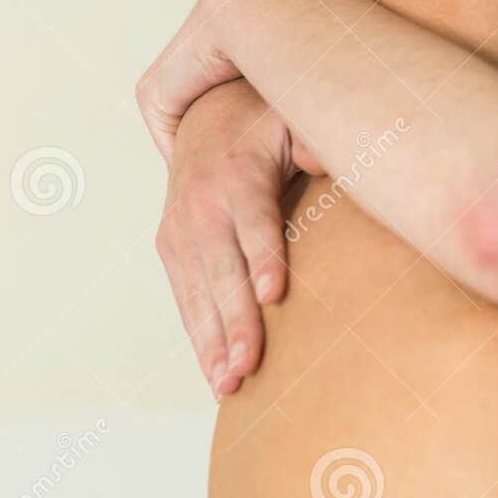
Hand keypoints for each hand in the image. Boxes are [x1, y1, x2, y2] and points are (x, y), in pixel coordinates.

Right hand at [156, 79, 308, 395]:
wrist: (204, 112)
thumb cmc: (265, 122)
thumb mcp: (291, 117)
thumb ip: (311, 140)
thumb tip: (326, 159)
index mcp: (238, 179)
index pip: (255, 225)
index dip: (264, 259)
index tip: (275, 295)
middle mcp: (202, 208)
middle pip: (222, 272)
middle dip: (235, 322)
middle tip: (248, 366)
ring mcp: (181, 231)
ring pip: (197, 295)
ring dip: (212, 343)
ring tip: (229, 385)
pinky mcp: (170, 246)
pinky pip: (184, 298)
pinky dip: (198, 336)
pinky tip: (214, 373)